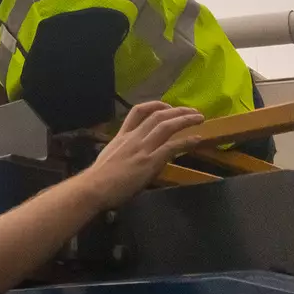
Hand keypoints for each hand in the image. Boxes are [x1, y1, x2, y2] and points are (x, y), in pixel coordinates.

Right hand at [83, 102, 204, 206]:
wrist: (95, 187)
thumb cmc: (99, 178)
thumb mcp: (110, 156)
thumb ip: (124, 151)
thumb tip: (132, 154)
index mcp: (122, 136)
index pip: (137, 112)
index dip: (155, 105)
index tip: (167, 106)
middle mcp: (133, 138)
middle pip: (158, 116)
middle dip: (177, 111)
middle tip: (191, 111)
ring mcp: (142, 148)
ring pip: (167, 126)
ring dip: (185, 120)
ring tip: (199, 118)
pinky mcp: (150, 161)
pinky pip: (172, 146)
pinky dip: (187, 141)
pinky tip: (197, 140)